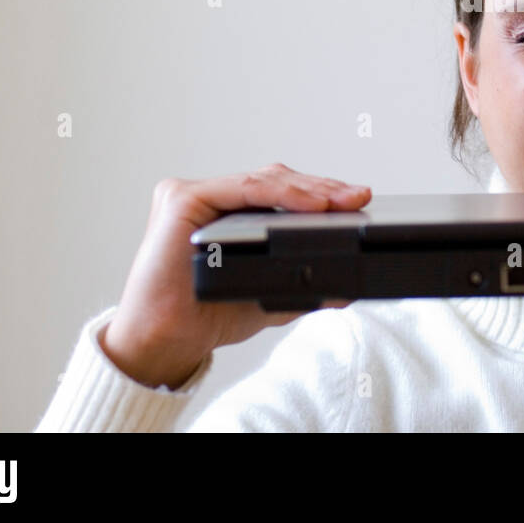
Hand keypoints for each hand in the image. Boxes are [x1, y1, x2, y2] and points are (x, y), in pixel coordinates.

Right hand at [100, 163, 371, 388]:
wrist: (164, 342)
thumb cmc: (205, 315)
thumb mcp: (269, 298)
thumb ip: (305, 289)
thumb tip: (348, 288)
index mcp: (229, 214)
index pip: (283, 192)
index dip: (322, 194)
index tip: (358, 201)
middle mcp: (212, 198)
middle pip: (277, 182)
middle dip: (323, 189)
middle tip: (359, 197)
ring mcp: (196, 195)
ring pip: (264, 180)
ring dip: (308, 189)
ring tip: (342, 200)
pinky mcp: (183, 198)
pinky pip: (243, 189)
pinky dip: (280, 193)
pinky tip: (311, 203)